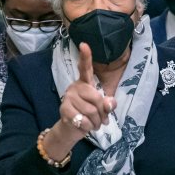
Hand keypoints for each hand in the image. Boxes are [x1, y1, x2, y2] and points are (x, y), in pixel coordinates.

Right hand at [45, 43, 114, 160]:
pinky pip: (84, 120)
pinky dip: (88, 127)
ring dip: (96, 122)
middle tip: (102, 120)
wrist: (71, 130)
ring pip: (91, 111)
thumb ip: (108, 104)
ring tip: (94, 124)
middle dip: (103, 113)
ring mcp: (68, 97)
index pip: (86, 68)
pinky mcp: (64, 109)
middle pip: (96, 98)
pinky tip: (85, 126)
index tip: (84, 44)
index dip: (85, 57)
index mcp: (85, 83)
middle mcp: (75, 87)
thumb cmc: (89, 116)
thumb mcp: (102, 109)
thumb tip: (109, 103)